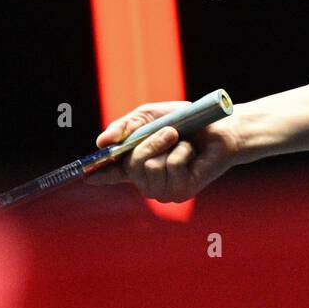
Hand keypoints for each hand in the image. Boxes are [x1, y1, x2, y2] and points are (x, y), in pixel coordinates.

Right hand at [83, 101, 241, 202]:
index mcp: (137, 163)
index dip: (98, 174)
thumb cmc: (188, 122)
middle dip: (149, 143)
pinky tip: (193, 154)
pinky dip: (183, 152)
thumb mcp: (152, 115)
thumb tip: (101, 143)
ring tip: (184, 142)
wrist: (223, 128)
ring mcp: (163, 190)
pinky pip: (171, 167)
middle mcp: (147, 181)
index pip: (111, 173)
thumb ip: (126, 127)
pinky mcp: (182, 192)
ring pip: (148, 168)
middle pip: (131, 165)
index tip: (85, 176)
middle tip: (171, 131)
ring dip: (168, 145)